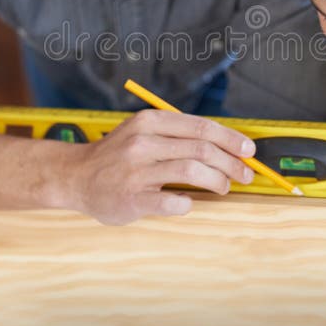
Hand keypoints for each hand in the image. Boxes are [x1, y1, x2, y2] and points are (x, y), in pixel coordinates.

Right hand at [68, 110, 255, 224]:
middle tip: (244, 174)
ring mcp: (136, 170)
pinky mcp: (131, 197)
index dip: (231, 139)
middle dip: (231, 163)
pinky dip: (186, 203)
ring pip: (191, 170)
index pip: (202, 127)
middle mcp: (143, 142)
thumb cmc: (118, 156)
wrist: (76, 176)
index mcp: (150, 122)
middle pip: (202, 149)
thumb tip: (225, 143)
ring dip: (217, 181)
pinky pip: (169, 201)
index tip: (249, 150)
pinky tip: (189, 203)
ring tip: (223, 187)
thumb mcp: (143, 132)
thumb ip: (177, 134)